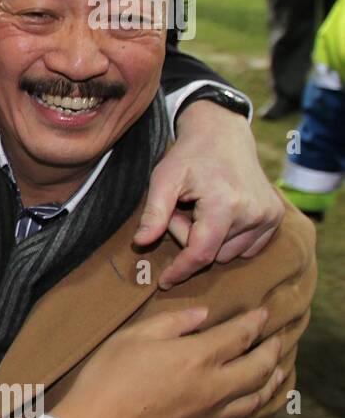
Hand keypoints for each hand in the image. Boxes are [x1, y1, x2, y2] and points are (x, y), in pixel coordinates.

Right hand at [51, 305, 282, 417]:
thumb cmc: (108, 379)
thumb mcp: (131, 338)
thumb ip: (171, 323)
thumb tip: (202, 315)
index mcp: (196, 357)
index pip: (238, 336)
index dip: (254, 323)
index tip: (263, 313)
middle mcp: (214, 387)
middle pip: (258, 368)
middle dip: (271, 351)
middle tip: (277, 340)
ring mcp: (211, 415)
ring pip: (256, 398)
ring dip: (271, 381)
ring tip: (277, 371)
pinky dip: (253, 406)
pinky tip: (251, 402)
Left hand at [136, 100, 283, 288]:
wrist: (223, 134)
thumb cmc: (189, 156)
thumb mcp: (163, 179)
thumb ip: (153, 213)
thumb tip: (140, 243)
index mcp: (225, 205)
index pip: (201, 254)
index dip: (180, 270)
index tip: (164, 282)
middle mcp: (253, 213)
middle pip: (211, 253)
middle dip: (189, 239)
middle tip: (182, 208)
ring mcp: (269, 216)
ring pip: (227, 253)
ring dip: (208, 239)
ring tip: (200, 208)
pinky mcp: (276, 218)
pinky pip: (246, 248)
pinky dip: (227, 238)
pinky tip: (219, 213)